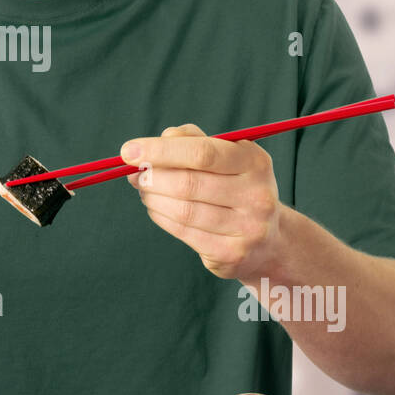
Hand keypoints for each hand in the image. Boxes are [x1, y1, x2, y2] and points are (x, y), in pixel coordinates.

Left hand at [120, 124, 283, 279]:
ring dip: (152, 198)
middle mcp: (257, 195)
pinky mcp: (231, 254)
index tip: (127, 151)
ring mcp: (247, 228)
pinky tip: (156, 208)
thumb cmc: (233, 185)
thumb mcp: (223, 155)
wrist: (267, 239)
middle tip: (133, 174)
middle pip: (188, 183)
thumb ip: (190, 140)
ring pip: (182, 210)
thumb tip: (155, 143)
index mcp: (254, 162)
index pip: (201, 152)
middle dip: (151, 177)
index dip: (160, 150)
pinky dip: (161, 217)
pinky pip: (183, 232)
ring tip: (144, 191)